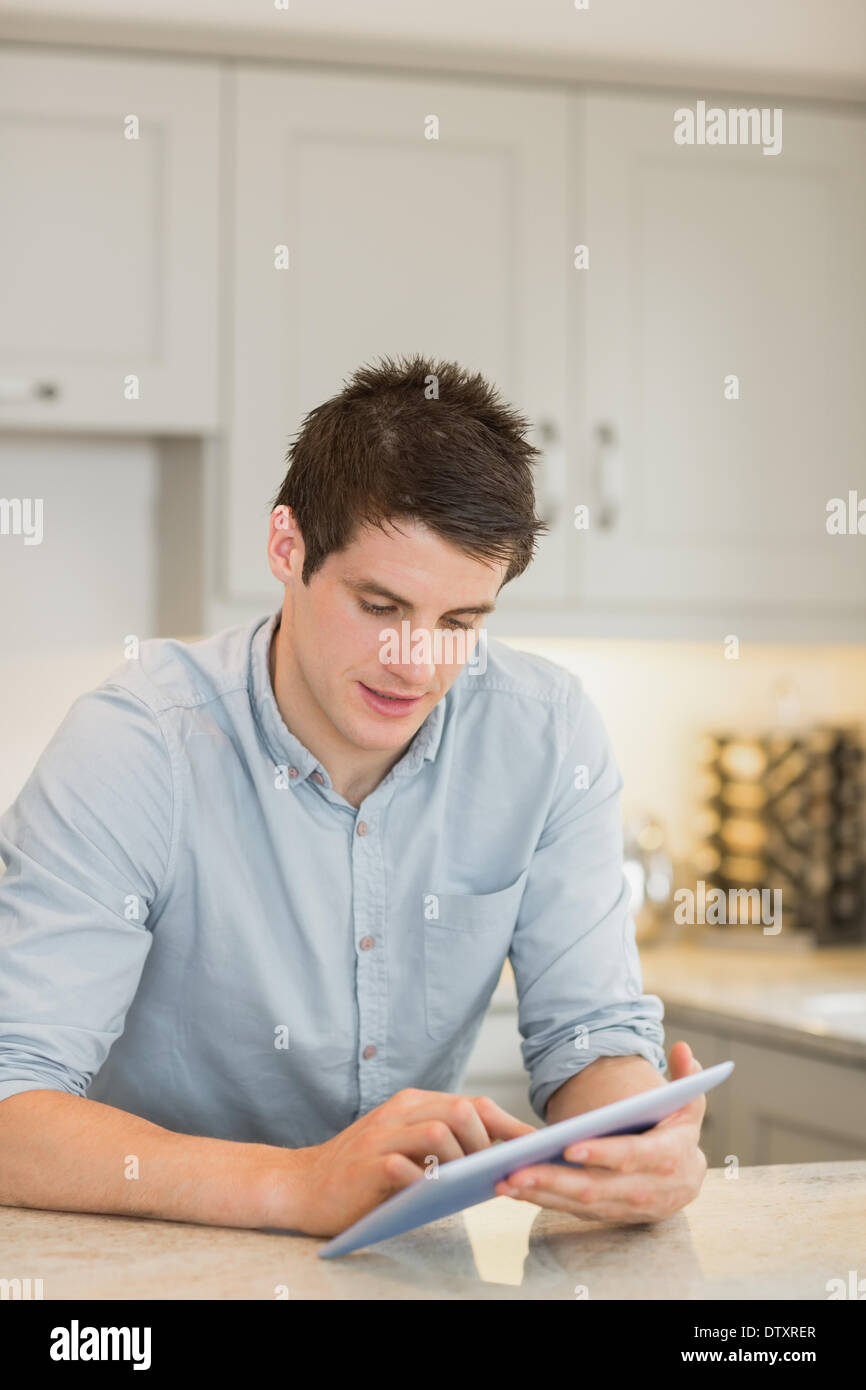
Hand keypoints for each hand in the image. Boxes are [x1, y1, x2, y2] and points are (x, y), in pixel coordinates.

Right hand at [269, 1088, 535, 1236]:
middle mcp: (400, 1112)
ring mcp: (381, 1136)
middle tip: (496, 1171)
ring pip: (439, 1129)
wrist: (302, 1186)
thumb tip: (500, 1164)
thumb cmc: (363, 1174)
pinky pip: (403, 1165)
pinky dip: (426, 1179)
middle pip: (462, 1109)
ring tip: (470, 1183)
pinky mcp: (366, 1165)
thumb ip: (443, 1148)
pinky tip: (435, 1193)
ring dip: (463, 1159)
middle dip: (489, 1142)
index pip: (473, 1104)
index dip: (509, 1125)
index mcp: (414, 1104)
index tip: (537, 1147)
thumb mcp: (406, 1151)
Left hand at [493, 1041, 707, 1223]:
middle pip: (596, 1186)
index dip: (603, 1153)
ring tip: (506, 1179)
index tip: (571, 1145)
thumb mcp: (690, 1105)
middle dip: (555, 1180)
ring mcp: (624, 1206)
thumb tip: (682, 1049)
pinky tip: (514, 1189)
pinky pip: (571, 1210)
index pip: (633, 1156)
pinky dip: (542, 1200)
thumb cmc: (678, 1134)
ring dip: (540, 1193)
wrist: (685, 1181)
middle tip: (517, 1169)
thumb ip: (687, 1078)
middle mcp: (646, 1189)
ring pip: (579, 1203)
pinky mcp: (606, 1214)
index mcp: (669, 1158)